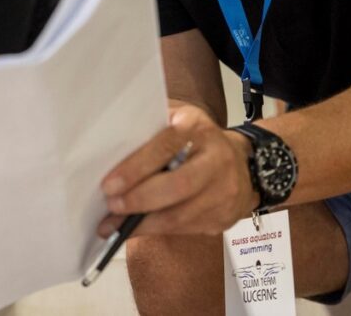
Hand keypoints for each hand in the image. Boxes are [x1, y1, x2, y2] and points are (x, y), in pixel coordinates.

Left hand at [97, 103, 257, 236]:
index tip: (109, 184)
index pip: (165, 146)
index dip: (136, 168)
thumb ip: (150, 128)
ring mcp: (225, 190)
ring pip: (179, 215)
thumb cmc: (195, 140)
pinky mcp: (224, 216)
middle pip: (177, 185)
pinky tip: (135, 229)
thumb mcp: (176, 120)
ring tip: (113, 225)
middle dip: (139, 199)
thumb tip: (108, 145)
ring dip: (142, 224)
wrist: (242, 164)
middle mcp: (217, 158)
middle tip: (112, 205)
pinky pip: (185, 229)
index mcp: (197, 127)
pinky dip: (156, 231)